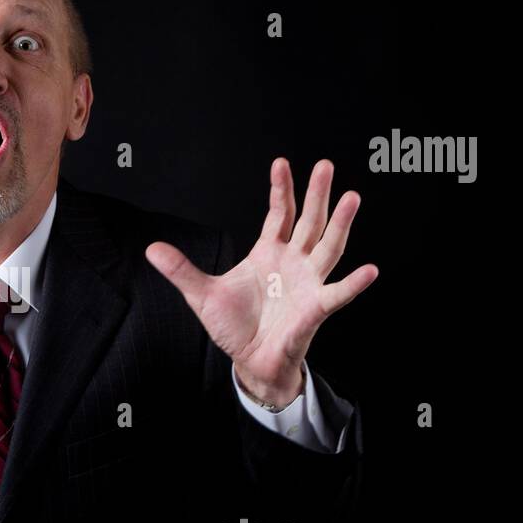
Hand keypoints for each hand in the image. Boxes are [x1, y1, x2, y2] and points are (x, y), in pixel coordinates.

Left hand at [145, 158, 377, 407]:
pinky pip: (337, 294)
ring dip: (341, 224)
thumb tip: (151, 248)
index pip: (279, 214)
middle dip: (317, 194)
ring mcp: (308, 283)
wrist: (249, 360)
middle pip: (309, 221)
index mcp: (268, 254)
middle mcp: (293, 263)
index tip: (282, 162)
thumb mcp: (202, 294)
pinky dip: (354, 284)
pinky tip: (371, 270)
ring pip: (329, 247)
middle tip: (325, 165)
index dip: (281, 189)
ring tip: (352, 197)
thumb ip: (181, 270)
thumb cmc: (234, 326)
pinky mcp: (315, 309)